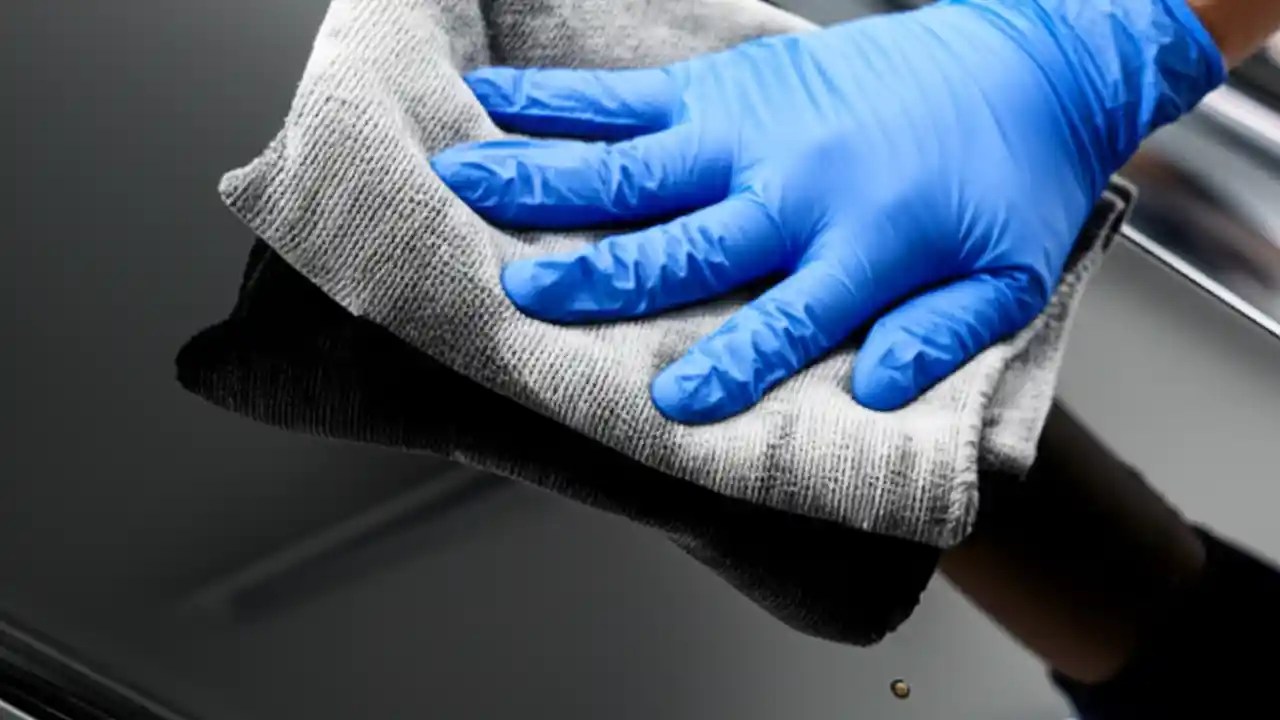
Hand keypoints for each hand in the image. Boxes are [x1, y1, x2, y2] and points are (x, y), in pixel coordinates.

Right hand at [432, 0, 1221, 421]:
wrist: (1026, 58)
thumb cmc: (1011, 182)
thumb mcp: (1009, 281)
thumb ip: (938, 338)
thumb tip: (872, 394)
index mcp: (864, 245)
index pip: (786, 321)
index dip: (728, 366)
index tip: (668, 404)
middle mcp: (794, 186)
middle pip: (681, 239)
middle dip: (595, 270)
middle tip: (513, 290)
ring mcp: (755, 126)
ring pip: (634, 158)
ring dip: (543, 173)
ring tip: (461, 181)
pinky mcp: (734, 81)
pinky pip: (633, 92)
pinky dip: (561, 98)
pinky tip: (496, 99)